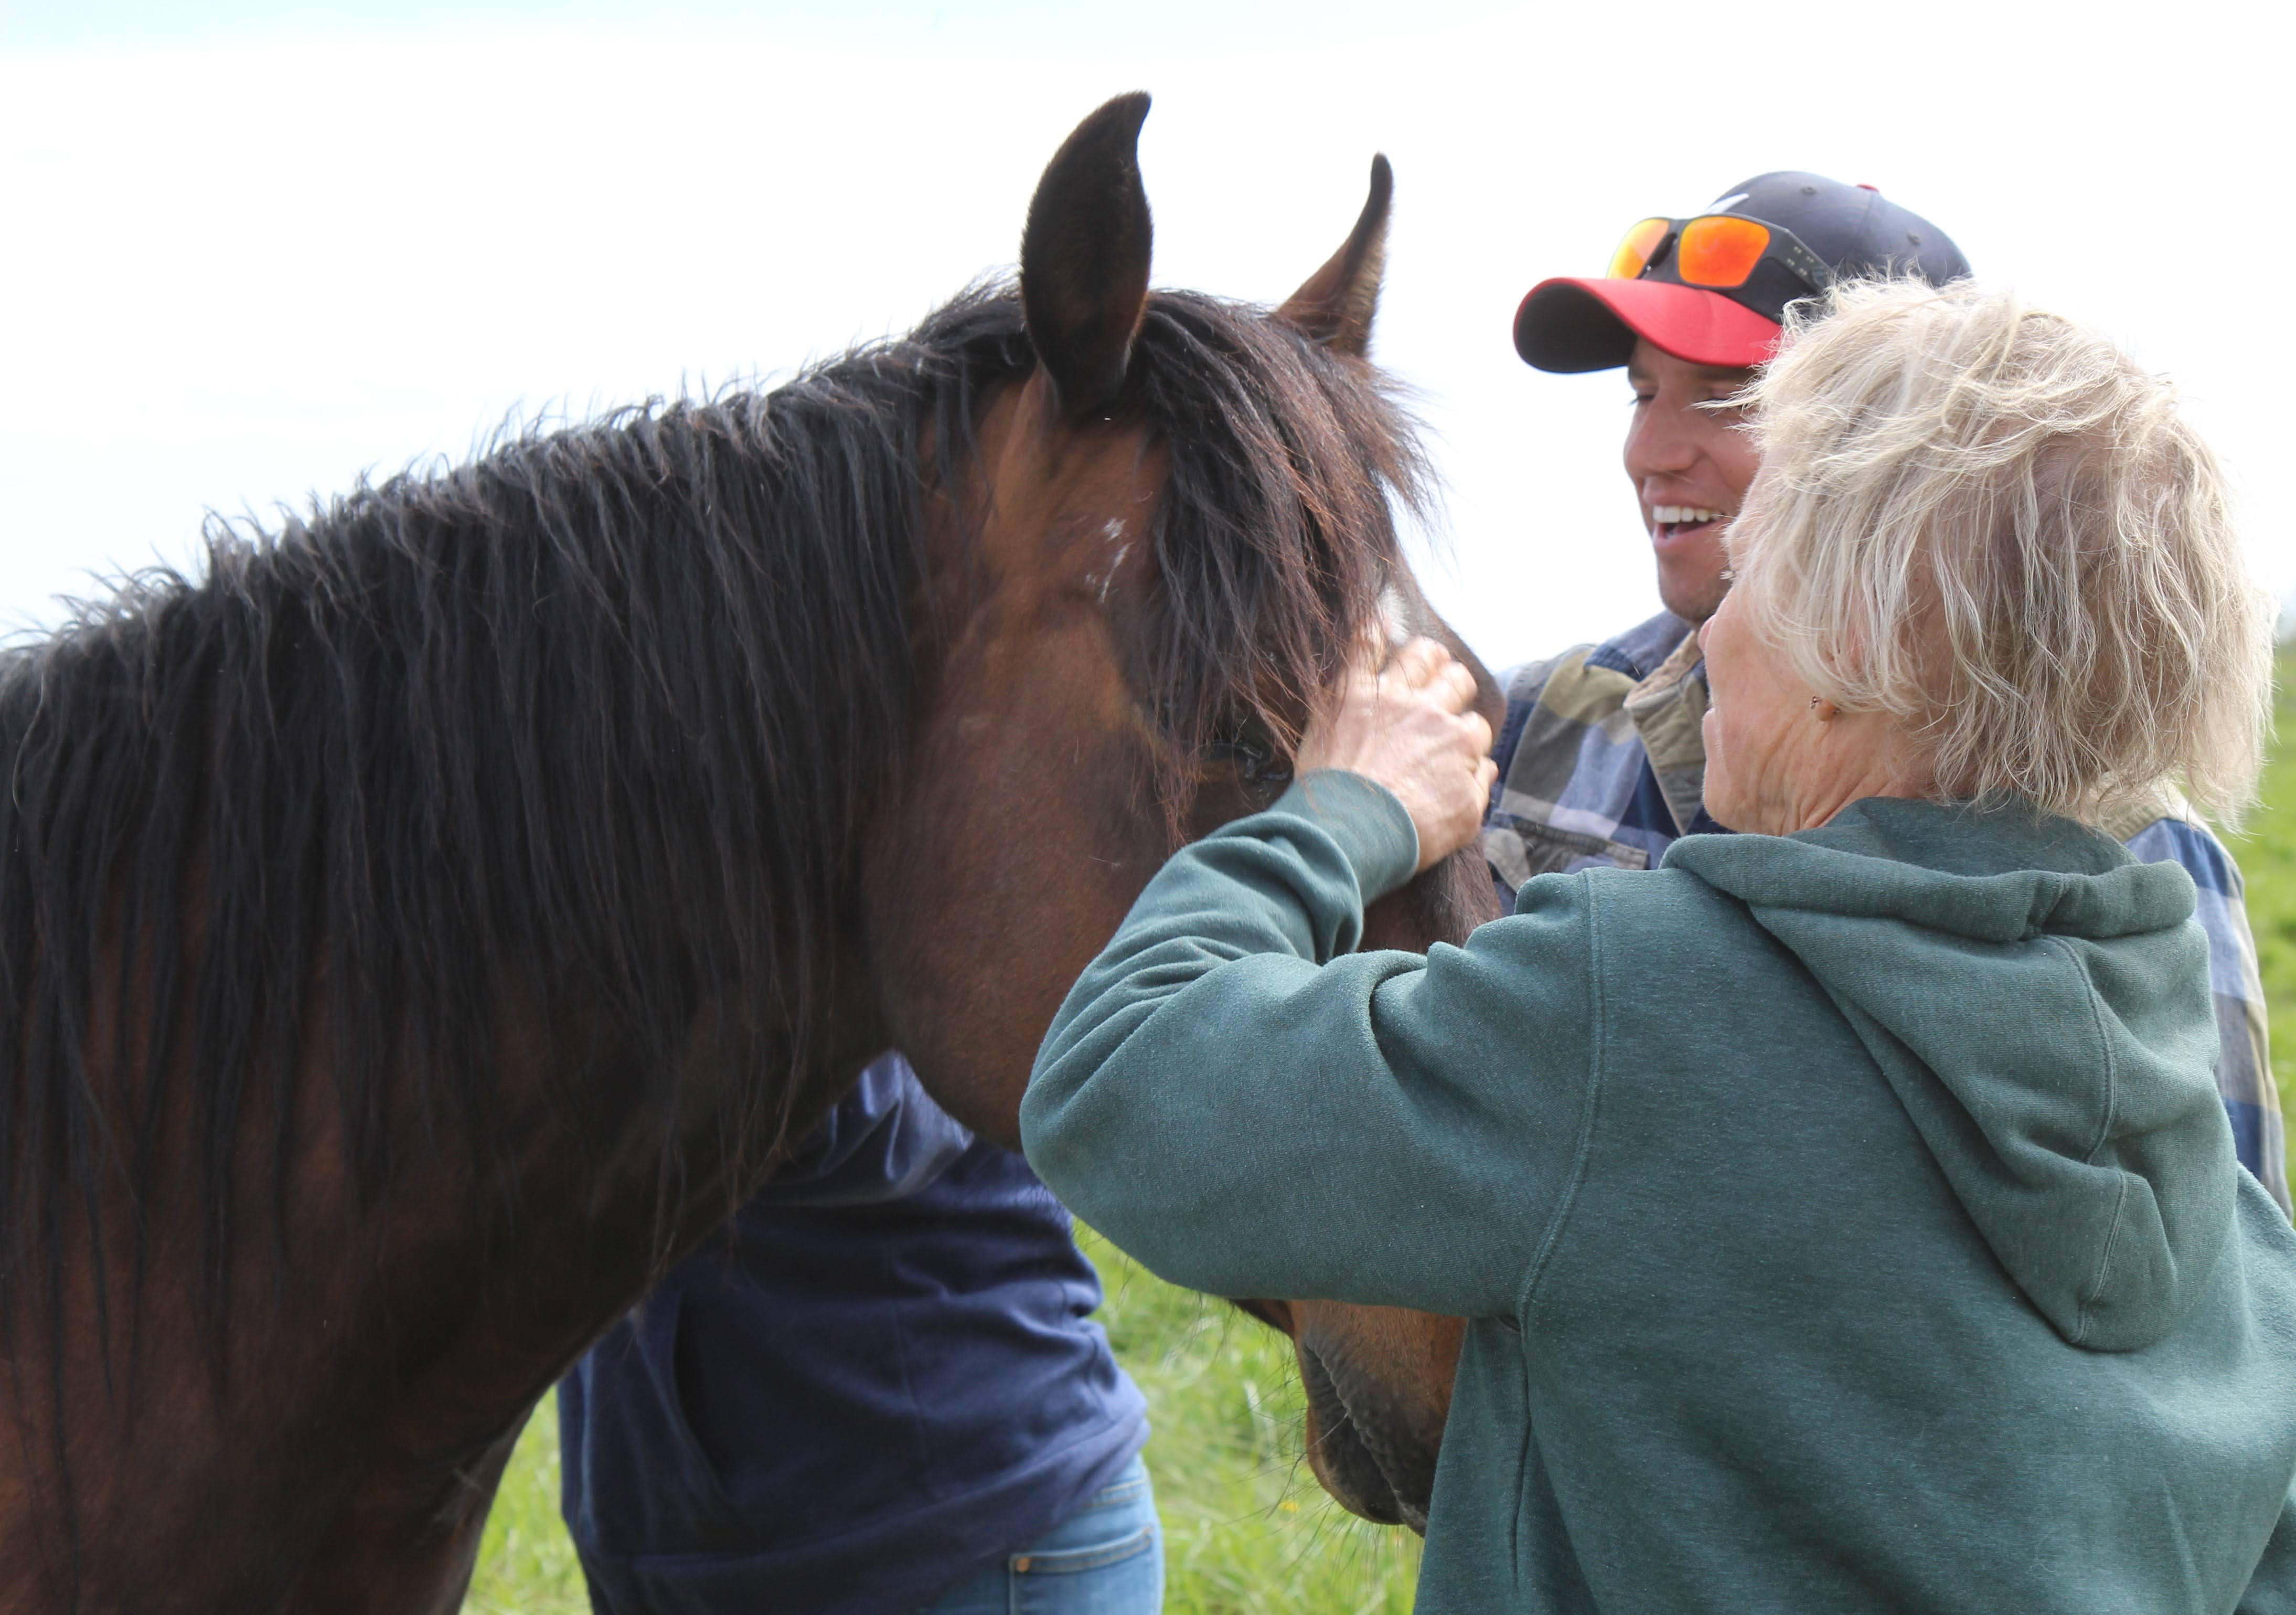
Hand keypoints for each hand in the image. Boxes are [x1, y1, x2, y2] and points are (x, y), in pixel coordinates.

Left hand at [1295, 636, 1495, 872]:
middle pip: (1454, 681)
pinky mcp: (1350, 693)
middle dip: (1455, 684)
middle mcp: (1431, 710)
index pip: (1475, 726)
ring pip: (1419, 656)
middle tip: (1446, 691)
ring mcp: (1390, 697)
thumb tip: (1484, 765)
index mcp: (1461, 741)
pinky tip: (1376, 618)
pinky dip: (1370, 630)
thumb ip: (1479, 787)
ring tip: (1427, 656)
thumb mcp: (1465, 823)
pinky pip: (1362, 649)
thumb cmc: (1409, 834)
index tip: (1456, 747)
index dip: (1467, 735)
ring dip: (1427, 654)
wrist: (1353, 831)